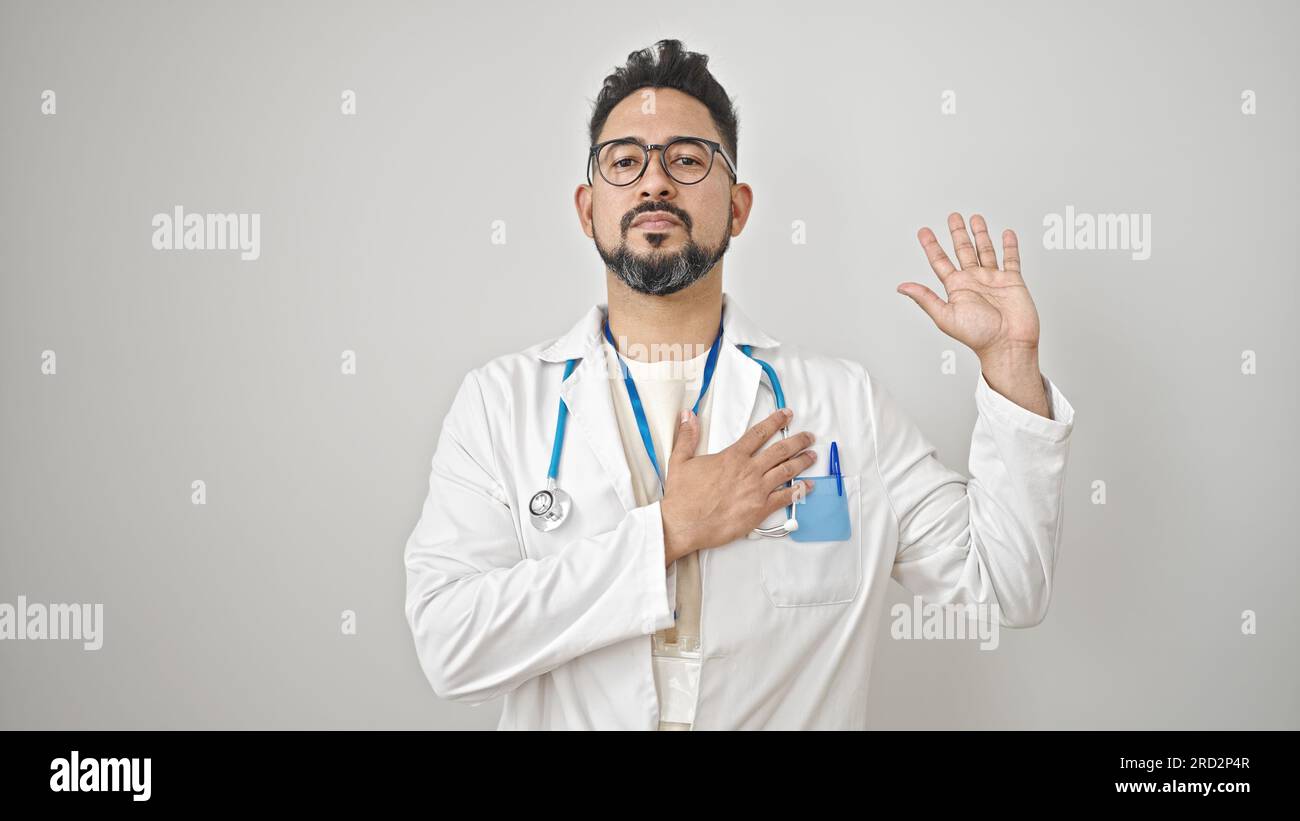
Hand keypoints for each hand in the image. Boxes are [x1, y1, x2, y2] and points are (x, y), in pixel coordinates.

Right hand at [659, 408, 815, 564]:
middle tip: (808, 436)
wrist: (684, 524)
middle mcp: (748, 470)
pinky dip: (799, 490)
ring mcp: (757, 490)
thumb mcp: (680, 460)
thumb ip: (687, 436)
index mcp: (732, 456)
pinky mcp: (760, 509)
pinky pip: (785, 497)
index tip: (786, 415)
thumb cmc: (682, 496)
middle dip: (797, 440)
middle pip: (780, 450)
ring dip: (802, 461)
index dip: (775, 421)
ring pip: (787, 471)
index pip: (759, 433)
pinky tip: (808, 486)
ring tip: (812, 455)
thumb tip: (688, 415)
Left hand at [897, 213, 1039, 357]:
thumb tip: (902, 287)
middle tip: (952, 216)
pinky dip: (1009, 246)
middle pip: (963, 250)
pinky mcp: (1013, 281)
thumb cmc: (979, 336)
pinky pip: (1011, 259)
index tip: (924, 231)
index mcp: (956, 288)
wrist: (1009, 344)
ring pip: (985, 250)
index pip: (940, 261)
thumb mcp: (945, 316)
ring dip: (980, 234)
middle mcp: (974, 281)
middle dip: (957, 233)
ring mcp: (993, 279)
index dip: (931, 245)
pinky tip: (1006, 234)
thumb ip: (925, 298)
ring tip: (975, 219)